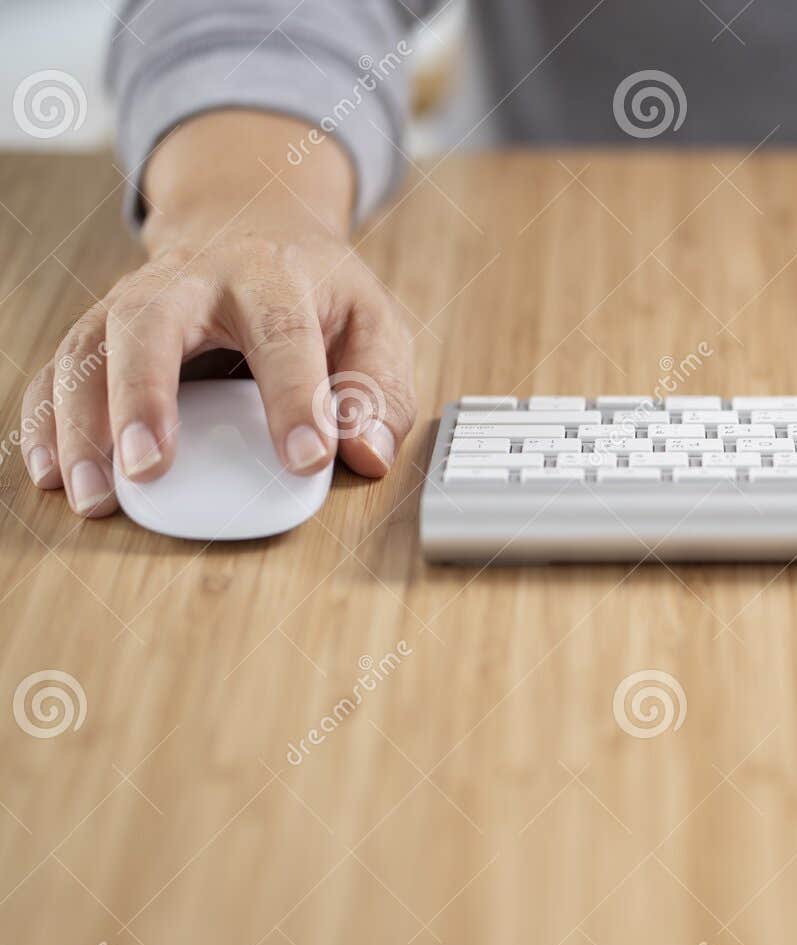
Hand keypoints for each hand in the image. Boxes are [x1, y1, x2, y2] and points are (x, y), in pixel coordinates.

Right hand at [17, 109, 414, 517]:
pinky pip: (60, 369)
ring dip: (81, 425)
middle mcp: (192, 280)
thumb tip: (366, 453)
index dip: (296, 397)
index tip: (306, 459)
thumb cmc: (319, 292)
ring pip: (90, 349)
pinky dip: (46, 420)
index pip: (284, 335)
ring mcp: (135, 299)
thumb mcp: (373, 326)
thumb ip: (378, 391)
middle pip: (149, 323)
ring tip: (93, 494)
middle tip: (147, 468)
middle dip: (143, 396)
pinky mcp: (102, 329)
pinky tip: (51, 472)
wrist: (254, 225)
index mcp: (272, 277)